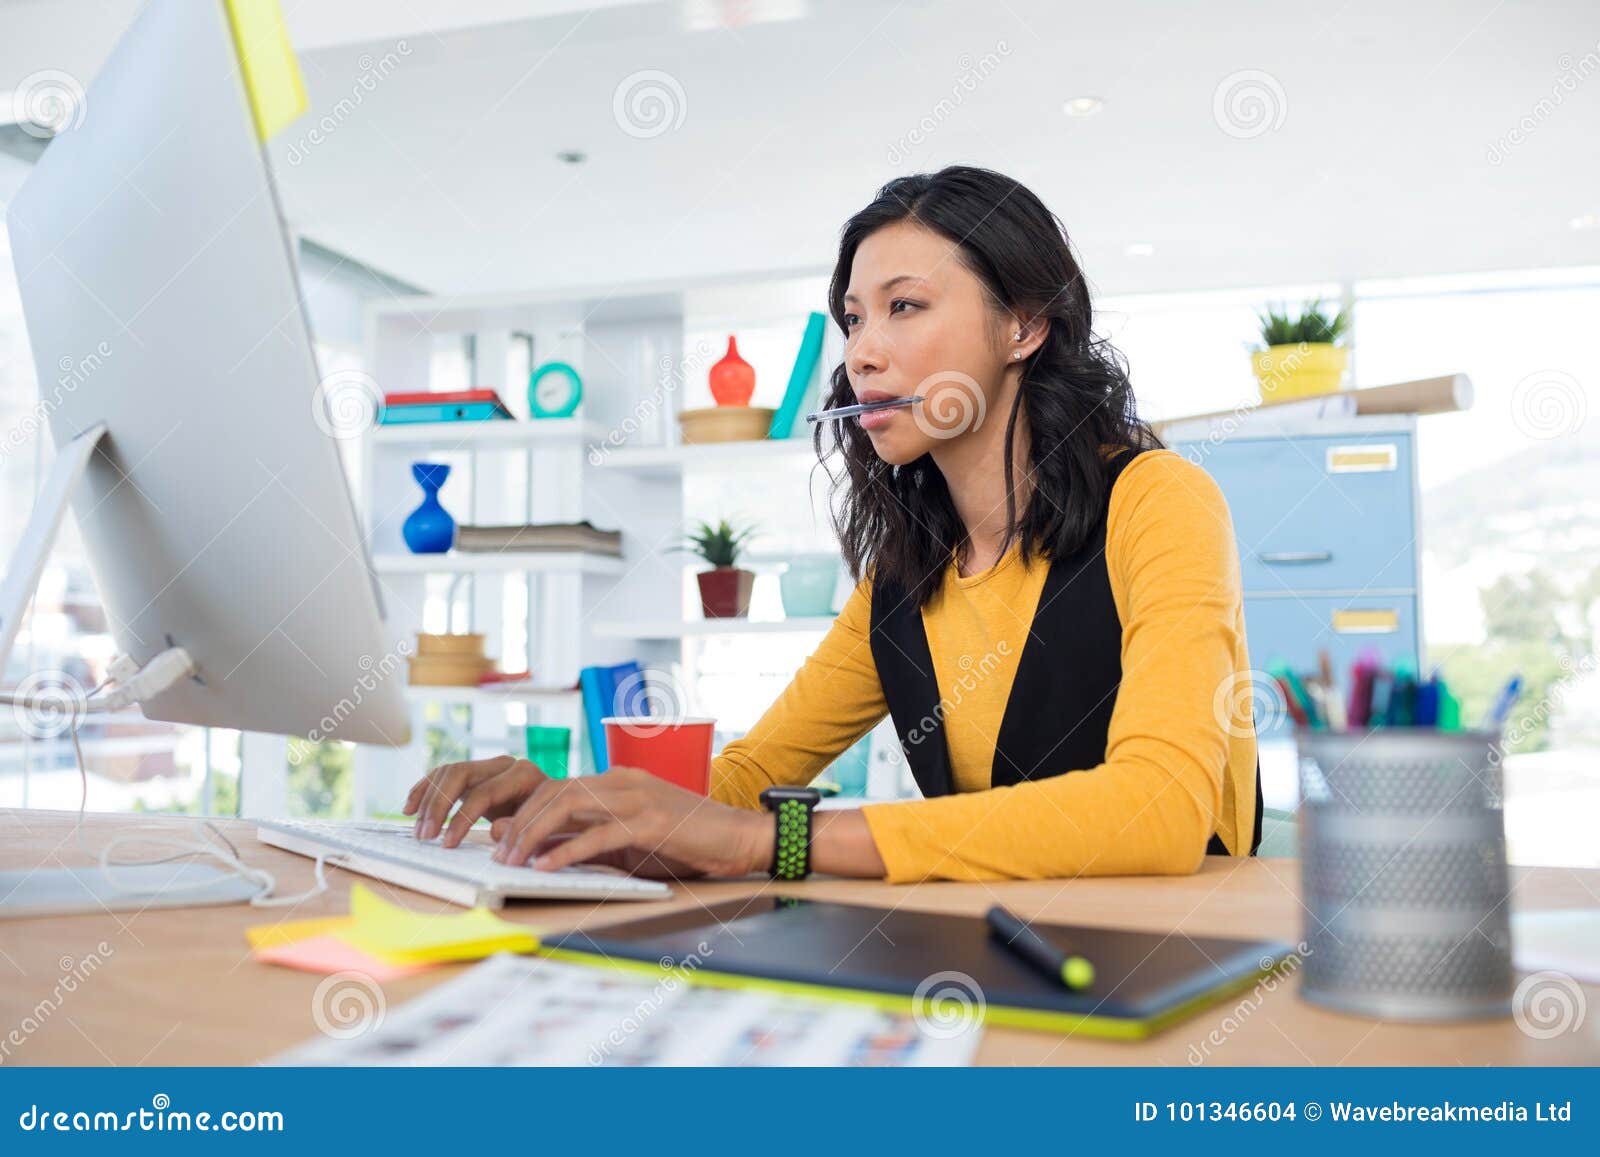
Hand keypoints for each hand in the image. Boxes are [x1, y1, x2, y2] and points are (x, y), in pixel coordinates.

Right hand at [401, 754, 550, 846]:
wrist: (561, 809)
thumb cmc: (553, 822)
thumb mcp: (543, 828)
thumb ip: (520, 829)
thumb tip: (495, 830)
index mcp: (523, 775)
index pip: (483, 792)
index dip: (461, 819)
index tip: (447, 843)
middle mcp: (505, 764)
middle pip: (459, 775)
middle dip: (438, 807)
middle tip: (425, 836)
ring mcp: (489, 766)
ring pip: (447, 772)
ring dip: (427, 801)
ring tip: (418, 830)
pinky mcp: (476, 773)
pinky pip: (443, 775)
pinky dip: (424, 789)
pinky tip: (410, 808)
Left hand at [488, 766, 772, 878]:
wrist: (740, 837)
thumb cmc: (690, 841)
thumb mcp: (634, 839)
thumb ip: (595, 838)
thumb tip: (547, 850)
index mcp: (619, 781)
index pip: (558, 786)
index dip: (526, 811)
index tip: (504, 839)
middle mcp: (623, 782)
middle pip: (556, 791)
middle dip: (521, 821)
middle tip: (500, 851)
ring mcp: (637, 798)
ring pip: (569, 805)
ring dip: (535, 833)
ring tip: (514, 859)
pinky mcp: (651, 822)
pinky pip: (597, 835)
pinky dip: (566, 851)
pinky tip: (546, 866)